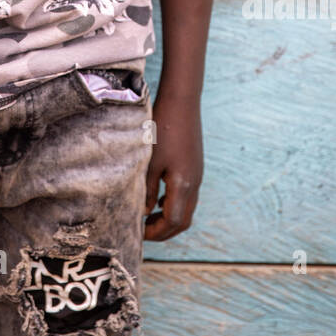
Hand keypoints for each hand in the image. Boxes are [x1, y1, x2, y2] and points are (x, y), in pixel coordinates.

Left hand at [143, 93, 202, 240]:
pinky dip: (173, 203)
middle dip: (164, 231)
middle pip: (183, 221)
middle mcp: (195, 184)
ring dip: (169, 218)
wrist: (182, 102)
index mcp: (183, 185)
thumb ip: (146, 189)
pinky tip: (158, 197)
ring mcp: (197, 175)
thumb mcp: (149, 161)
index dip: (156, 232)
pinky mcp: (195, 167)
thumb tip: (144, 213)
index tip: (138, 233)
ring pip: (186, 209)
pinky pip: (187, 195)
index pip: (173, 222)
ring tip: (148, 216)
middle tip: (143, 231)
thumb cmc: (163, 129)